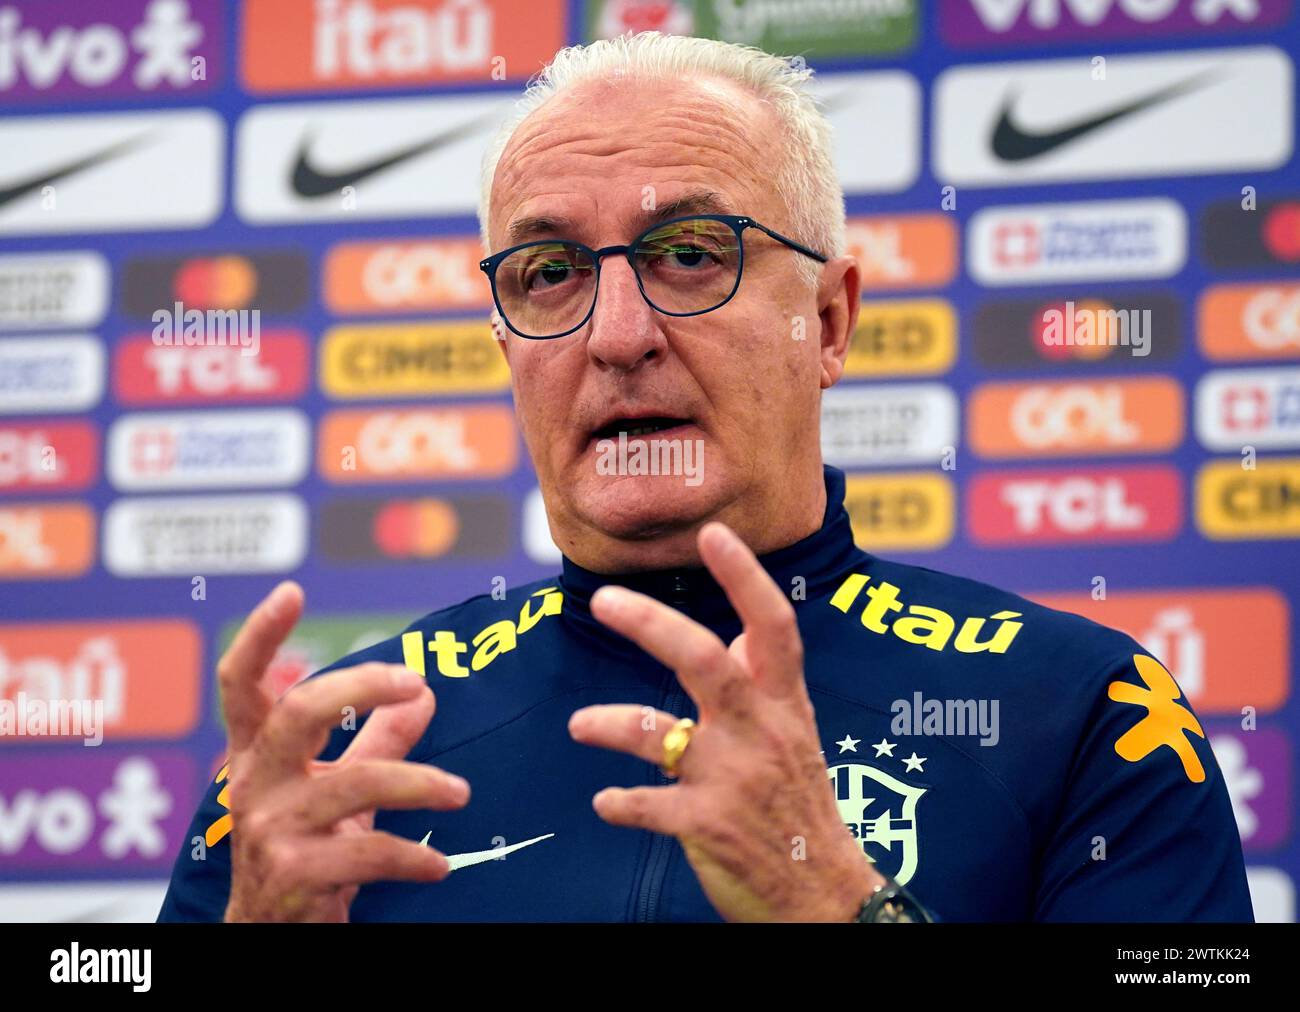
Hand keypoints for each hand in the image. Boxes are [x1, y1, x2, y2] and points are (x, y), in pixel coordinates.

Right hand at [217, 581, 469, 921]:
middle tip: (416, 683)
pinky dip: (414, 857)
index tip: (290, 592)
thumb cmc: (304, 850)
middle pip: (299, 713)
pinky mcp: (297, 876)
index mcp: (255, 755)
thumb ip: (375, 741)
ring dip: (420, 784)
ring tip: (460, 793)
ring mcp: (271, 830)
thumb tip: (426, 693)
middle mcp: (254, 785)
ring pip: (357, 784)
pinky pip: (370, 852)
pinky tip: (438, 865)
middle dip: (362, 687)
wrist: (270, 935)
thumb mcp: (335, 790)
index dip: (260, 636)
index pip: (241, 685)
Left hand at [568, 522, 883, 921]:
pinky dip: (618, 803)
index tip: (713, 533)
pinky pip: (645, 805)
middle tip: (607, 600)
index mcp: (785, 705)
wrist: (826, 898)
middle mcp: (760, 733)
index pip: (773, 627)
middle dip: (651, 625)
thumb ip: (764, 686)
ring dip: (609, 724)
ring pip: (658, 733)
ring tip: (578, 726)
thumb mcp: (797, 736)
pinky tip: (606, 802)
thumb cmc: (802, 807)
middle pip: (703, 661)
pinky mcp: (707, 826)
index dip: (744, 577)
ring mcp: (732, 780)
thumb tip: (736, 635)